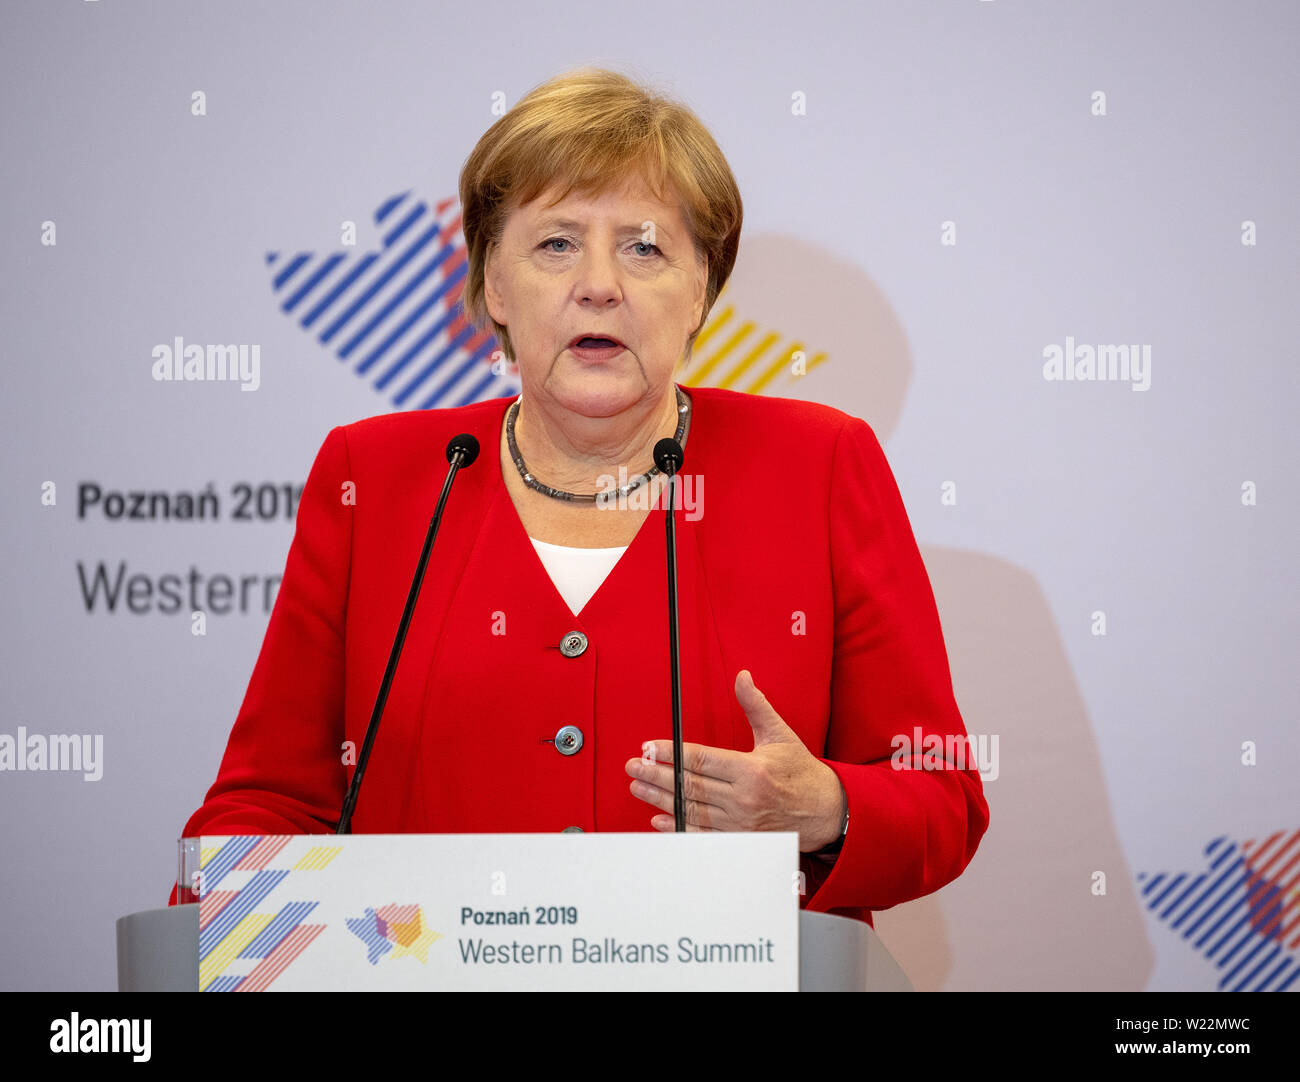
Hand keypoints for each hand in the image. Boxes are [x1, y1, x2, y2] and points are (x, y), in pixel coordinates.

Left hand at [624, 670, 847, 852]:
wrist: (825, 812)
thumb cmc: (802, 772)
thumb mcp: (780, 734)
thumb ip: (755, 706)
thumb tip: (742, 677)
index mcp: (752, 771)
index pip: (701, 760)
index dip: (671, 753)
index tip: (649, 747)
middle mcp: (744, 799)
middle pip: (690, 786)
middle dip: (656, 775)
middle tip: (633, 766)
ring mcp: (741, 824)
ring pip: (691, 811)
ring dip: (660, 800)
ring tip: (637, 788)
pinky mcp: (741, 841)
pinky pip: (702, 837)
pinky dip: (678, 829)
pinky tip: (658, 820)